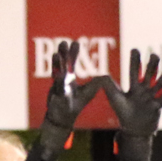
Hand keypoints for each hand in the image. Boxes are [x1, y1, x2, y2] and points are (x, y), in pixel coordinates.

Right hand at [35, 40, 101, 159]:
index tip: (75, 42)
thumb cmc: (75, 103)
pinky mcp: (56, 99)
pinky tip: (57, 80)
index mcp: (69, 77)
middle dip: (63, 54)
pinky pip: (57, 92)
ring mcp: (57, 89)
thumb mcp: (88, 92)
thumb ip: (95, 84)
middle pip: (62, 65)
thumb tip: (105, 76)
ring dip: (57, 65)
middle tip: (63, 42)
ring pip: (57, 76)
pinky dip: (58, 88)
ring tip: (56, 55)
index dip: (73, 53)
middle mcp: (62, 81)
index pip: (71, 62)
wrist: (62, 118)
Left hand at [101, 49, 161, 145]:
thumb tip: (102, 75)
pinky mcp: (157, 107)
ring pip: (160, 84)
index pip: (135, 71)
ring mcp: (152, 97)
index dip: (135, 61)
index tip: (135, 49)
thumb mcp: (114, 98)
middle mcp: (145, 89)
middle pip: (150, 73)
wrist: (133, 130)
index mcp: (134, 86)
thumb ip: (108, 86)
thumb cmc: (123, 112)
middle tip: (154, 56)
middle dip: (153, 64)